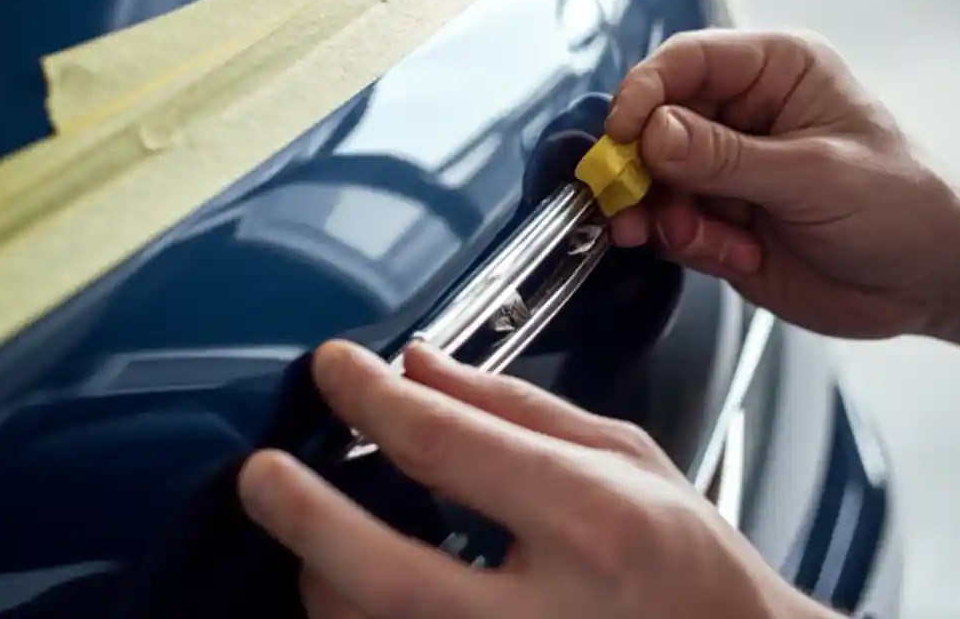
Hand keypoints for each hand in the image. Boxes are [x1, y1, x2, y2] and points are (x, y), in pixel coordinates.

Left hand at [238, 341, 832, 618]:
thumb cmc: (697, 572)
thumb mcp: (630, 460)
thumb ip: (521, 408)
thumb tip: (425, 366)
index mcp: (593, 523)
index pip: (448, 446)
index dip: (372, 397)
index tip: (338, 371)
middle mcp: (550, 613)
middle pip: (384, 574)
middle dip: (304, 515)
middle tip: (262, 473)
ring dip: (323, 580)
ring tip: (316, 534)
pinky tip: (357, 586)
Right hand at [605, 29, 959, 337]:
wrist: (929, 284)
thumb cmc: (903, 208)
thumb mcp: (815, 176)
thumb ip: (727, 159)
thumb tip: (654, 133)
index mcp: (776, 72)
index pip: (686, 62)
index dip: (644, 94)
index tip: (621, 136)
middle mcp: (744, 115)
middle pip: (654, 123)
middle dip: (641, 168)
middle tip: (636, 204)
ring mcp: (728, 171)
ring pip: (654, 181)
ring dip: (663, 215)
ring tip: (697, 240)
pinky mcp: (720, 221)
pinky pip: (670, 226)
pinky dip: (687, 245)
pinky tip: (735, 256)